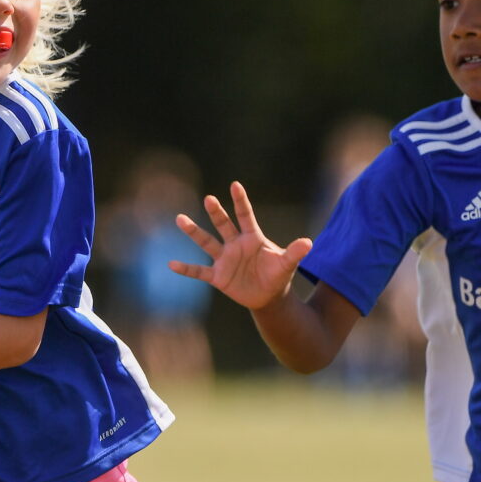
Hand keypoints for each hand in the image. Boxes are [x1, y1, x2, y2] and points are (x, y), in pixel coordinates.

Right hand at [169, 181, 312, 310]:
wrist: (268, 296)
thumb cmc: (278, 275)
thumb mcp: (287, 264)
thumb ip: (294, 253)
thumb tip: (309, 242)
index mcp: (252, 237)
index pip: (245, 216)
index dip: (240, 202)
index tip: (235, 185)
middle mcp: (235, 244)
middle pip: (223, 225)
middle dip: (217, 212)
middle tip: (209, 199)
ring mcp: (224, 259)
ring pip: (206, 242)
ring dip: (194, 231)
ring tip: (180, 218)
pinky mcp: (217, 276)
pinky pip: (199, 271)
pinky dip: (186, 269)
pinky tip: (172, 264)